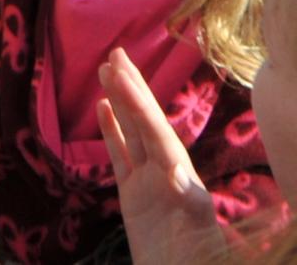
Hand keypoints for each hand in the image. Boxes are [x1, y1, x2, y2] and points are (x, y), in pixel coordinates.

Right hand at [97, 46, 225, 263]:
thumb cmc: (193, 259)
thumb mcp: (197, 233)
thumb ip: (191, 205)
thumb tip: (181, 178)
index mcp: (180, 176)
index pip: (155, 130)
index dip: (137, 102)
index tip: (119, 72)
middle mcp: (165, 171)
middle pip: (145, 122)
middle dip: (132, 88)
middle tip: (116, 54)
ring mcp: (148, 181)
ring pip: (131, 132)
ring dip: (119, 101)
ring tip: (105, 70)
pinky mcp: (132, 194)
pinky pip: (119, 155)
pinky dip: (111, 131)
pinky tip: (102, 109)